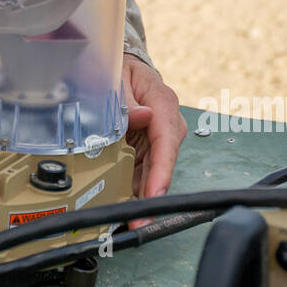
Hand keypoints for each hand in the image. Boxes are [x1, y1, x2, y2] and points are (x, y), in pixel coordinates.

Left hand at [121, 53, 186, 228]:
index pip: (166, 141)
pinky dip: (135, 186)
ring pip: (153, 171)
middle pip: (162, 163)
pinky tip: (124, 203)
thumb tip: (141, 116)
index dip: (161, 170)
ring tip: (128, 218)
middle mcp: (167, 123)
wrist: (126, 67)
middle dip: (152, 193)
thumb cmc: (123, 69)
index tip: (155, 193)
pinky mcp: (149, 146)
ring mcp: (160, 137)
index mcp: (163, 103)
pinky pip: (144, 170)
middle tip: (138, 219)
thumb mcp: (119, 76)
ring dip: (142, 195)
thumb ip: (126, 97)